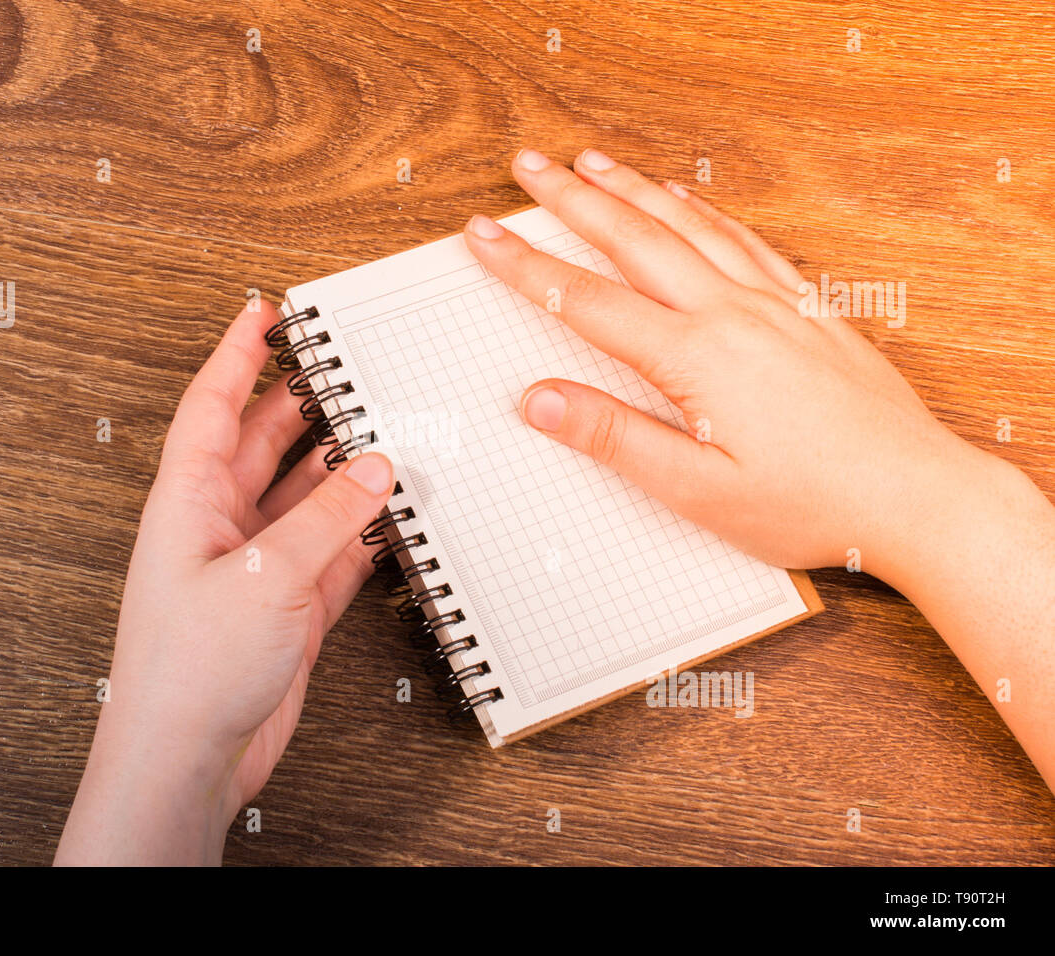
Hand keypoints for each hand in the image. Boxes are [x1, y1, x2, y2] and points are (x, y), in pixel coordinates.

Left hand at [55, 302, 393, 864]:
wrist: (190, 756)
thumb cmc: (189, 670)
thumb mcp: (267, 576)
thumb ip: (328, 519)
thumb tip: (374, 469)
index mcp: (189, 501)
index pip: (211, 406)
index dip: (235, 354)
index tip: (261, 312)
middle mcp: (218, 526)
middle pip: (263, 445)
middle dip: (301, 407)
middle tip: (346, 372)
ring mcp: (254, 567)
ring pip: (304, 498)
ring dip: (342, 473)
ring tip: (386, 438)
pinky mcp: (284, 606)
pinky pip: (329, 552)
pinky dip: (359, 534)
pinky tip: (389, 517)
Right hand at [463, 147, 995, 578]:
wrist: (914, 493)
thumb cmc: (811, 502)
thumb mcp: (698, 490)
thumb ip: (615, 439)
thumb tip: (542, 402)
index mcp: (697, 358)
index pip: (588, 301)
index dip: (527, 266)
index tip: (487, 236)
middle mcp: (734, 314)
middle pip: (633, 239)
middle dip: (571, 199)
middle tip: (528, 169)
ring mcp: (774, 303)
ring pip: (687, 226)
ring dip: (631, 189)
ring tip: (589, 163)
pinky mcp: (806, 308)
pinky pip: (743, 238)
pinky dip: (703, 209)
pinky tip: (684, 197)